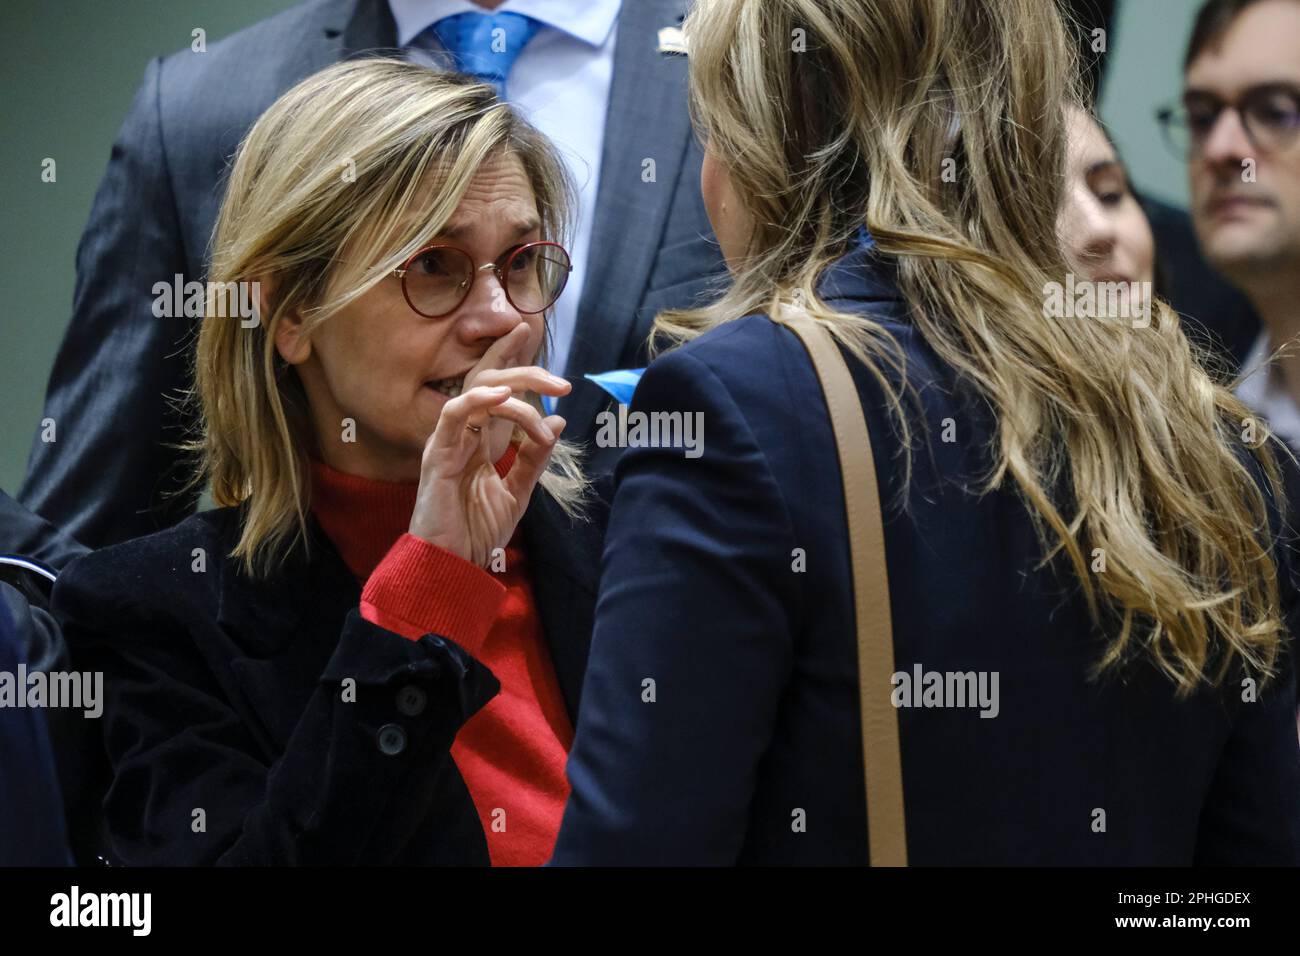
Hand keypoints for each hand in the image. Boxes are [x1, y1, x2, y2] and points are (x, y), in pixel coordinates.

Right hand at [408, 325, 570, 566]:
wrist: (452, 566)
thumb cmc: (477, 533)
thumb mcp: (517, 493)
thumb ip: (534, 458)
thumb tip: (557, 420)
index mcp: (480, 442)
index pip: (496, 391)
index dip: (511, 360)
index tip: (531, 336)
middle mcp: (463, 435)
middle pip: (488, 383)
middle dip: (524, 370)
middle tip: (561, 381)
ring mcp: (447, 442)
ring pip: (477, 393)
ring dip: (515, 387)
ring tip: (547, 390)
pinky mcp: (437, 455)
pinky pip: (454, 415)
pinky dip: (478, 400)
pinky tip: (503, 396)